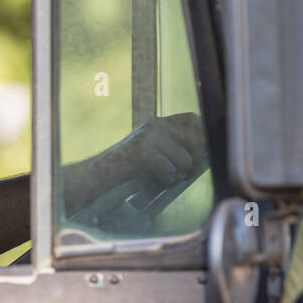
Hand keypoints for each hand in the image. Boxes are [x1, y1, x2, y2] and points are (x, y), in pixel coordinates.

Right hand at [65, 113, 205, 214]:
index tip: (200, 155)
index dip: (202, 136)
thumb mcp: (154, 155)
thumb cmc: (128, 173)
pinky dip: (163, 181)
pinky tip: (151, 182)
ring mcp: (147, 136)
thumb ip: (176, 150)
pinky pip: (169, 170)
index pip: (193, 119)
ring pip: (185, 159)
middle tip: (182, 175)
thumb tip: (207, 155)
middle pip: (195, 139)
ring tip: (161, 179)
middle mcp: (154, 125)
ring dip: (177, 175)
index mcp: (158, 123)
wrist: (96, 178)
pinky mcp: (140, 151)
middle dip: (195, 162)